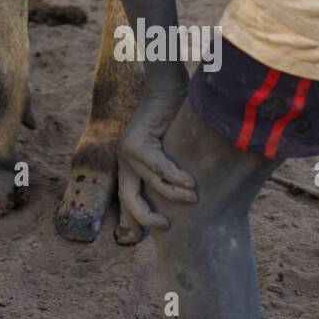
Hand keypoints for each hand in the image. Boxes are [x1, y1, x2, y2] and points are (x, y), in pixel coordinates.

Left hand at [117, 89, 196, 231]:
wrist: (165, 88)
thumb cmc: (172, 119)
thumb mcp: (170, 150)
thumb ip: (172, 171)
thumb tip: (193, 196)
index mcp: (128, 164)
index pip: (128, 198)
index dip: (139, 219)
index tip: (158, 231)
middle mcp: (123, 160)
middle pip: (128, 199)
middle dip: (146, 218)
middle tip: (167, 227)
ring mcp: (128, 151)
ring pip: (152, 183)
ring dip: (174, 194)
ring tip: (194, 199)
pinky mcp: (138, 142)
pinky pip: (159, 167)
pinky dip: (176, 177)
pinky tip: (191, 184)